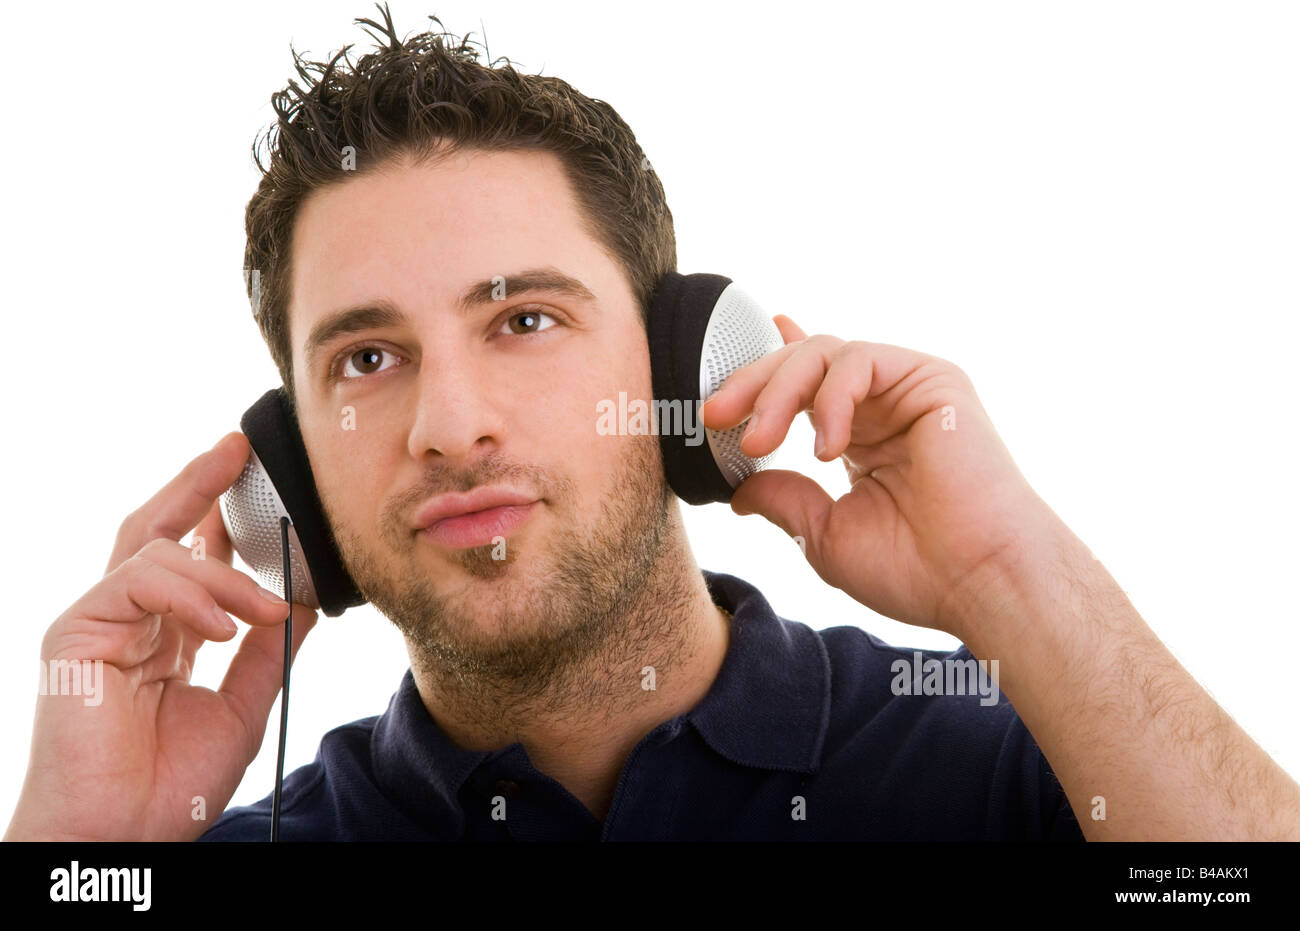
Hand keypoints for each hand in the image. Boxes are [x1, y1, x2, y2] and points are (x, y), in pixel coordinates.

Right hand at [4, 432, 317, 840]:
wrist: (127, 834)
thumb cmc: (173, 783)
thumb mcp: (245, 705)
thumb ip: (270, 651)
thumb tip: (303, 602)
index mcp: (165, 635)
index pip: (190, 556)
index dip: (216, 513)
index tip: (252, 477)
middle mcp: (129, 619)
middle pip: (158, 528)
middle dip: (198, 484)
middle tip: (237, 449)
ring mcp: (100, 621)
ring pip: (157, 550)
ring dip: (223, 572)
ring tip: (265, 607)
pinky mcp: (77, 631)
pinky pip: (138, 580)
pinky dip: (190, 593)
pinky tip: (223, 624)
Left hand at [699, 317, 1058, 636]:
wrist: (979, 582)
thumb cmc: (916, 570)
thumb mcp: (823, 535)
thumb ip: (784, 500)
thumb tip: (738, 489)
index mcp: (861, 438)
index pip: (807, 386)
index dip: (763, 373)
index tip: (721, 382)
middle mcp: (883, 407)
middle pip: (802, 364)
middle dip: (750, 385)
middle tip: (713, 416)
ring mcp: (908, 389)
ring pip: (823, 354)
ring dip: (778, 392)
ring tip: (759, 442)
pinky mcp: (932, 379)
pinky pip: (860, 360)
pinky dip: (830, 398)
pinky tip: (827, 448)